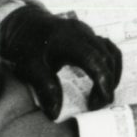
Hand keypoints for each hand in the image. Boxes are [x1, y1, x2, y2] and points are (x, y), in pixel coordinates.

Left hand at [0, 4, 123, 118]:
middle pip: (107, 58)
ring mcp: (88, 32)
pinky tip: (103, 79)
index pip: (95, 60)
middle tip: (96, 105)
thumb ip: (45, 88)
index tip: (103, 102)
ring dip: (112, 74)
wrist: (24, 23)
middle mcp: (84, 33)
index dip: (103, 81)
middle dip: (107, 83)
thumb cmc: (26, 45)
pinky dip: (109, 65)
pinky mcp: (89, 35)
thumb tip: (56, 113)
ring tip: (102, 95)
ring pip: (111, 52)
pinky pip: (107, 48)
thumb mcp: (30, 67)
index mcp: (70, 40)